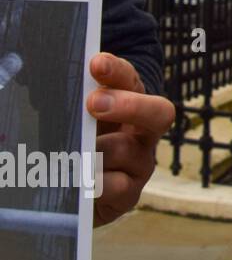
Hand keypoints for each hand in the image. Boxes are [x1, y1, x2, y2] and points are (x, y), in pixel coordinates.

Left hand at [86, 52, 174, 225]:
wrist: (70, 195)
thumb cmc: (70, 148)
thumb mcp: (71, 121)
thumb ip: (69, 103)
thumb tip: (45, 78)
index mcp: (126, 105)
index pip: (129, 80)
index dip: (117, 71)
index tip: (96, 64)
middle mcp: (141, 133)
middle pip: (159, 112)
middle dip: (129, 105)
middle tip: (93, 104)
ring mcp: (139, 164)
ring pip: (127, 150)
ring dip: (96, 150)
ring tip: (71, 155)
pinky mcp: (128, 195)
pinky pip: (118, 187)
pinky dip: (96, 183)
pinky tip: (78, 182)